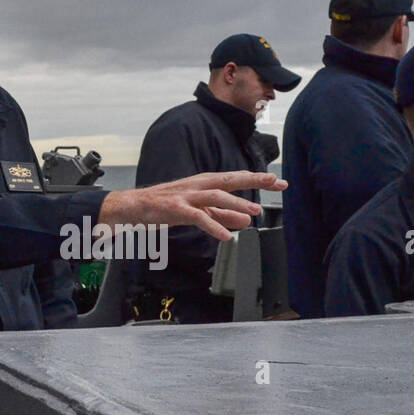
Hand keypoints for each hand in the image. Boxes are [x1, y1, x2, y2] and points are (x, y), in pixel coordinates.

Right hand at [96, 171, 287, 241]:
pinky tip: (225, 235)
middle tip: (276, 183)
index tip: (279, 182)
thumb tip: (248, 218)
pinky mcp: (175, 208)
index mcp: (205, 183)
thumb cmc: (167, 207)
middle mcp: (198, 185)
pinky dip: (213, 225)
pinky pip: (197, 217)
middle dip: (255, 180)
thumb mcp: (200, 210)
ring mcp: (186, 195)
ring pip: (215, 196)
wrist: (134, 207)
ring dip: (236, 203)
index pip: (236, 178)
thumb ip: (223, 214)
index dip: (258, 179)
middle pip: (230, 180)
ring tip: (254, 213)